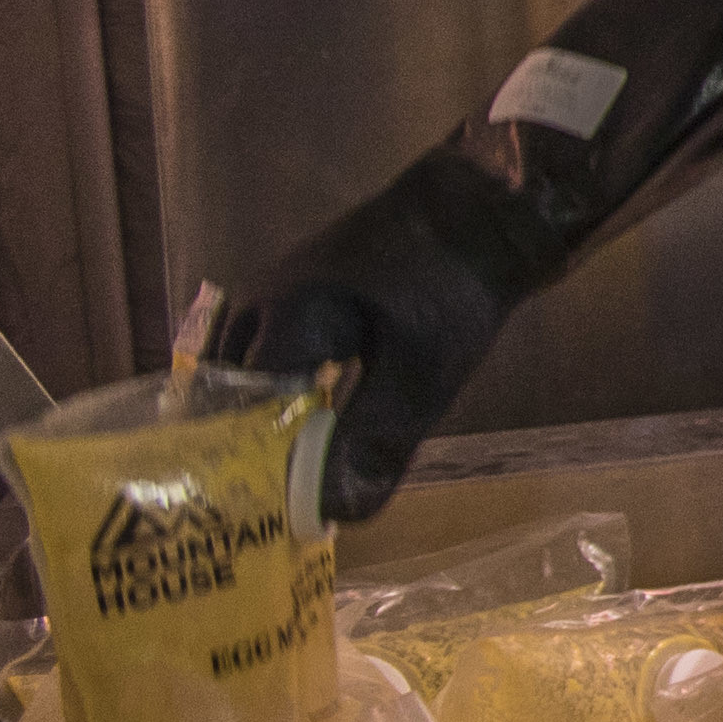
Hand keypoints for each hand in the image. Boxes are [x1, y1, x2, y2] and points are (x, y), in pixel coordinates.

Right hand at [212, 165, 527, 522]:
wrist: (490, 205)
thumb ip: (376, 441)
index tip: (251, 516)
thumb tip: (337, 514)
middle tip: (256, 508)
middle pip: (231, 394)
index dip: (244, 467)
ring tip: (279, 483)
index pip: (237, 411)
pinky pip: (280, 358)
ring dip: (264, 424)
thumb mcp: (423, 373)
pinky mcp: (312, 300)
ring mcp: (284, 296)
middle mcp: (264, 304)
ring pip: (253, 376)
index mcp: (281, 317)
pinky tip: (313, 435)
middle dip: (241, 449)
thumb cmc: (453, 282)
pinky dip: (288, 398)